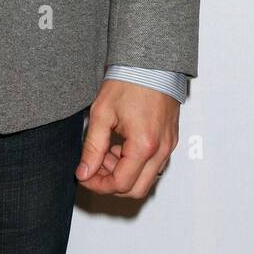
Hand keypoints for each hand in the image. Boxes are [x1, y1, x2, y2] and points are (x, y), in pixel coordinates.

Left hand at [75, 78, 178, 196]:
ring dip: (124, 174)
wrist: (151, 64)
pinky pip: (153, 165)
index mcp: (144, 145)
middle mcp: (161, 150)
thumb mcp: (102, 113)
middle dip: (111, 183)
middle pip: (136, 189)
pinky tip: (120, 146)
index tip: (84, 176)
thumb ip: (93, 148)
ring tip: (106, 152)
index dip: (98, 185)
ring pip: (146, 179)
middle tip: (94, 168)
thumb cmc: (129, 82)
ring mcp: (168, 146)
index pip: (121, 183)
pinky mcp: (170, 141)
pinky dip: (135, 164)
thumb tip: (84, 173)